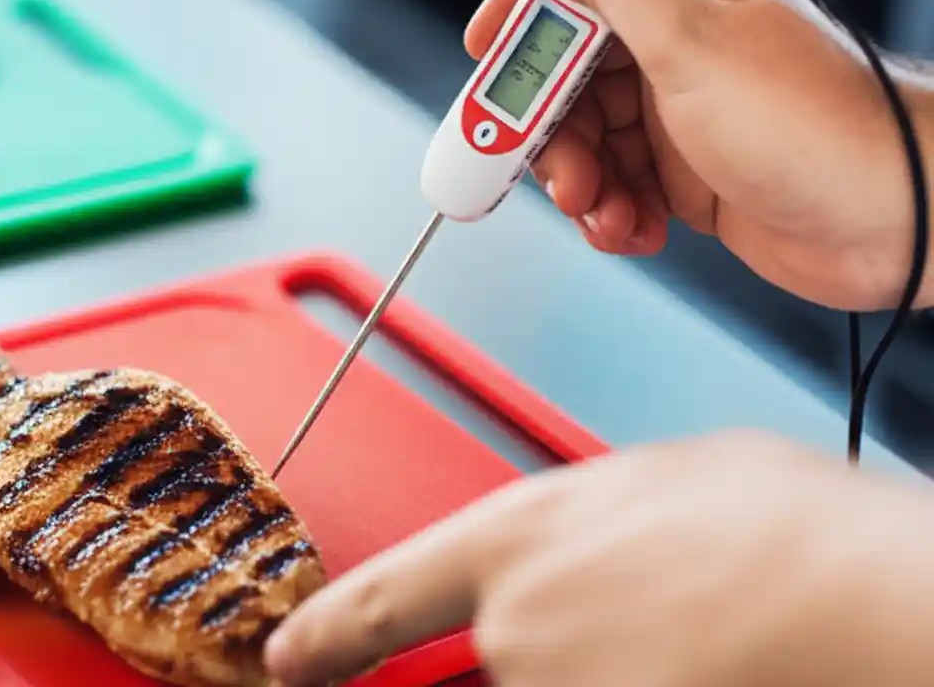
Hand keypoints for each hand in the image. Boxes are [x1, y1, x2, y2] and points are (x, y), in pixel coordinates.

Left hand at [264, 432, 933, 685]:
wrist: (857, 596)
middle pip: (493, 658)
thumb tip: (590, 546)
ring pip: (560, 684)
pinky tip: (696, 662)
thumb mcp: (660, 481)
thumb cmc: (780, 526)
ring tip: (697, 635)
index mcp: (518, 536)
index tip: (291, 657)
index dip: (328, 634)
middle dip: (546, 649)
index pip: (385, 598)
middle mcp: (515, 624)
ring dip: (617, 664)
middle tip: (634, 628)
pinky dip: (641, 676)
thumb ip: (590, 521)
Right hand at [465, 0, 933, 310]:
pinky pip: (618, 190)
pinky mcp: (688, 177)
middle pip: (567, 80)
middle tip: (552, 172)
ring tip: (605, 213)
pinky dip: (613, 216)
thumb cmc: (818, 125)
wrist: (895, 221)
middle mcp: (679, 49)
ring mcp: (681, 116)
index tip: (484, 61)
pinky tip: (636, 232)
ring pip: (588, 144)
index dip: (521, 23)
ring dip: (583, 186)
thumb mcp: (694, 40)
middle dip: (549, 133)